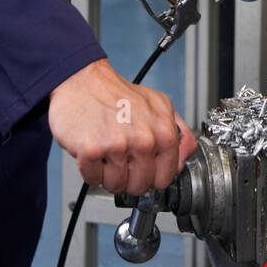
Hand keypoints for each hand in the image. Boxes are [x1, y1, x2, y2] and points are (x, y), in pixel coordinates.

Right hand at [48, 58, 196, 195]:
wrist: (81, 81)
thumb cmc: (117, 94)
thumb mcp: (158, 104)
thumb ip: (178, 130)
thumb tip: (184, 155)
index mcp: (163, 130)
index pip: (165, 177)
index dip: (152, 176)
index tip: (144, 168)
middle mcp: (143, 139)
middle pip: (140, 185)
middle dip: (129, 177)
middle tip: (121, 158)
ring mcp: (118, 145)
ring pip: (116, 185)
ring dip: (108, 174)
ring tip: (106, 151)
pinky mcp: (91, 150)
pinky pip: (93, 179)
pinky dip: (90, 170)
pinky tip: (92, 150)